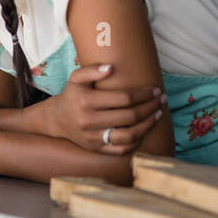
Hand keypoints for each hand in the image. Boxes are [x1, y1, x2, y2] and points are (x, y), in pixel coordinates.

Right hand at [44, 64, 164, 154]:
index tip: (156, 90)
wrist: (56, 120)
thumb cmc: (72, 95)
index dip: (144, 94)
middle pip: (129, 116)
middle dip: (150, 107)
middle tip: (161, 100)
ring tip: (157, 115)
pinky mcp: (96, 149)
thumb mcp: (76, 78)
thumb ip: (92, 70)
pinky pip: (121, 149)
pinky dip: (136, 142)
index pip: (124, 98)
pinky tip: (144, 131)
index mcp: (86, 101)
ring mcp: (93, 138)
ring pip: (128, 135)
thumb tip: (112, 68)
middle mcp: (89, 121)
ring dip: (147, 125)